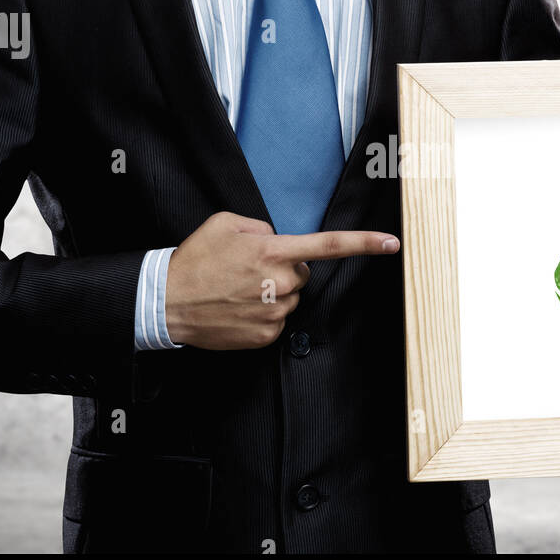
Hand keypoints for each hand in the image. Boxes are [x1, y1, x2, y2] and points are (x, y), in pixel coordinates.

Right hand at [164, 212, 399, 349]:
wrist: (166, 301)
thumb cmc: (195, 259)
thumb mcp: (226, 223)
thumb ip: (262, 227)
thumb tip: (279, 240)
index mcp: (273, 251)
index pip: (329, 246)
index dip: (364, 243)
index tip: (393, 243)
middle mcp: (279, 283)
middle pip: (303, 273)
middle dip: (284, 270)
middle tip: (248, 270)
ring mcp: (274, 312)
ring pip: (290, 298)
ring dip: (272, 293)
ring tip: (236, 290)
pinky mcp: (266, 335)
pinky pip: (277, 320)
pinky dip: (262, 314)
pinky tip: (237, 309)